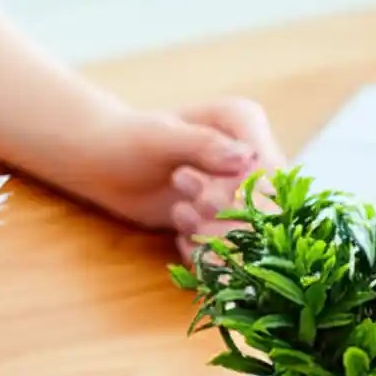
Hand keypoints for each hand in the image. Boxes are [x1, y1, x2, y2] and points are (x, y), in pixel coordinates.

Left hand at [42, 97, 282, 256]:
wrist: (103, 165)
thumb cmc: (126, 141)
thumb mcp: (160, 139)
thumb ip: (203, 146)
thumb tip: (247, 160)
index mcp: (244, 123)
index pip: (272, 170)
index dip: (247, 196)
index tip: (205, 198)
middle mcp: (252, 157)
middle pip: (268, 205)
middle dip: (225, 216)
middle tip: (183, 200)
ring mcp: (241, 189)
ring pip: (252, 233)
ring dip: (215, 235)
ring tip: (180, 213)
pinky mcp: (225, 219)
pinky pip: (231, 249)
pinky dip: (206, 252)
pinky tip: (180, 237)